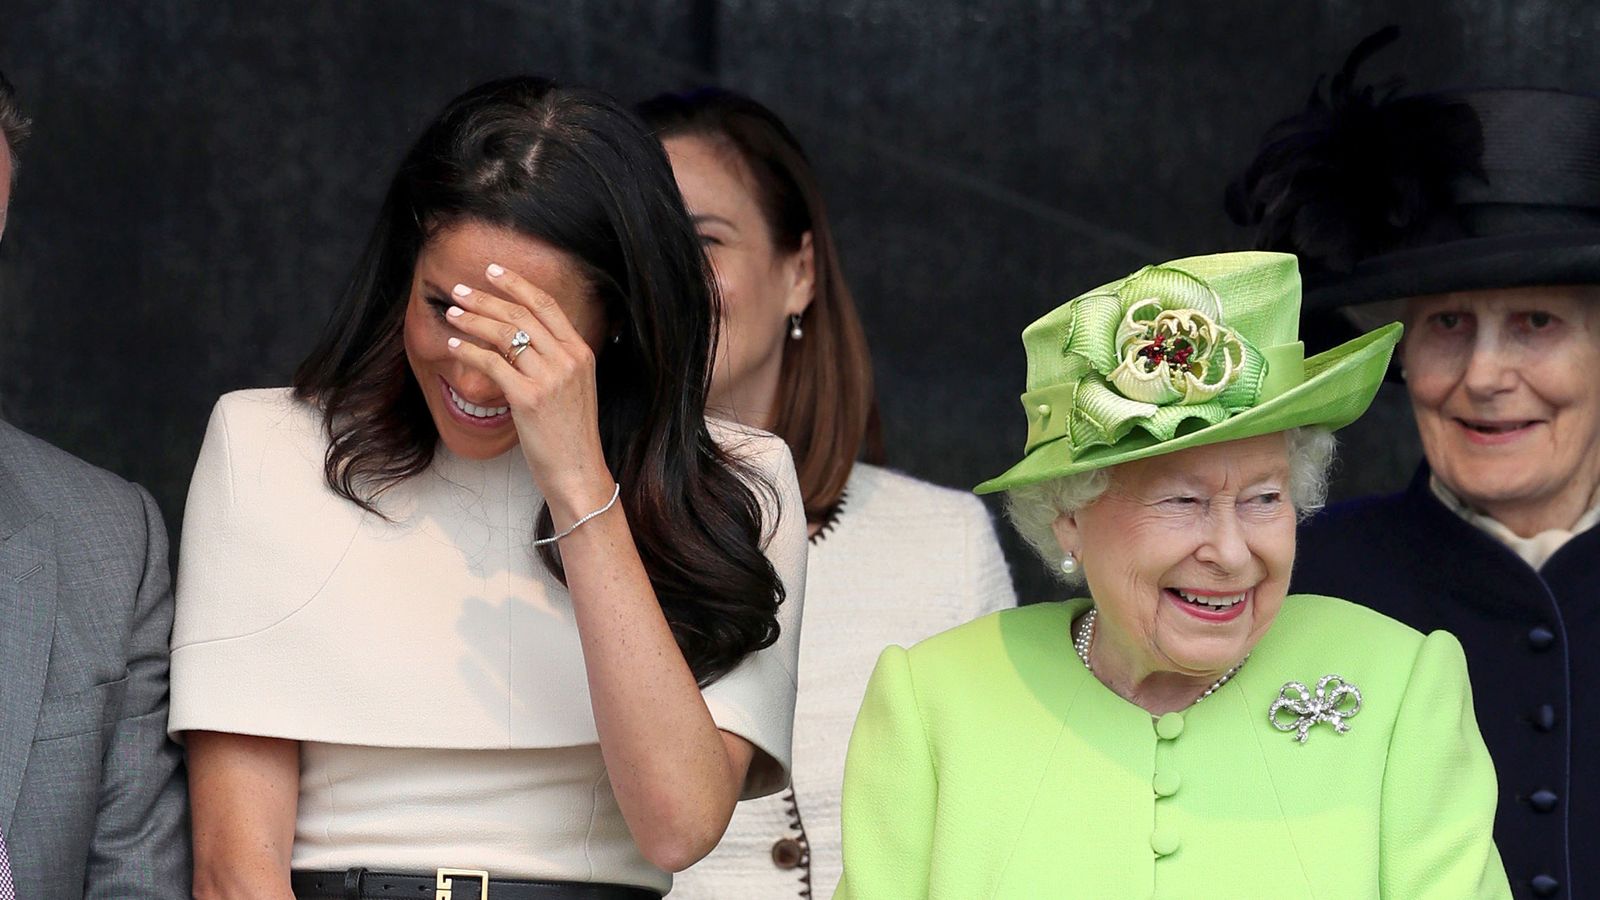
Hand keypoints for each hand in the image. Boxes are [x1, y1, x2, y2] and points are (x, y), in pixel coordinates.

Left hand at [443, 262, 614, 521]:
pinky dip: (469, 350)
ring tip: (452, 314)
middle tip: (460, 290)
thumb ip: (555, 360)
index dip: (518, 284)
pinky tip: (454, 345)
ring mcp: (550, 379)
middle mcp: (568, 360)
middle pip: (522, 314)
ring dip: (473, 320)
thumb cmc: (570, 433)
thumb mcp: (573, 387)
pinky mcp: (529, 399)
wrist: (578, 470)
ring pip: (505, 334)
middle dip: (486, 298)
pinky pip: (492, 364)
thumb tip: (520, 338)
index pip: (547, 305)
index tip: (494, 271)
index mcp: (581, 353)